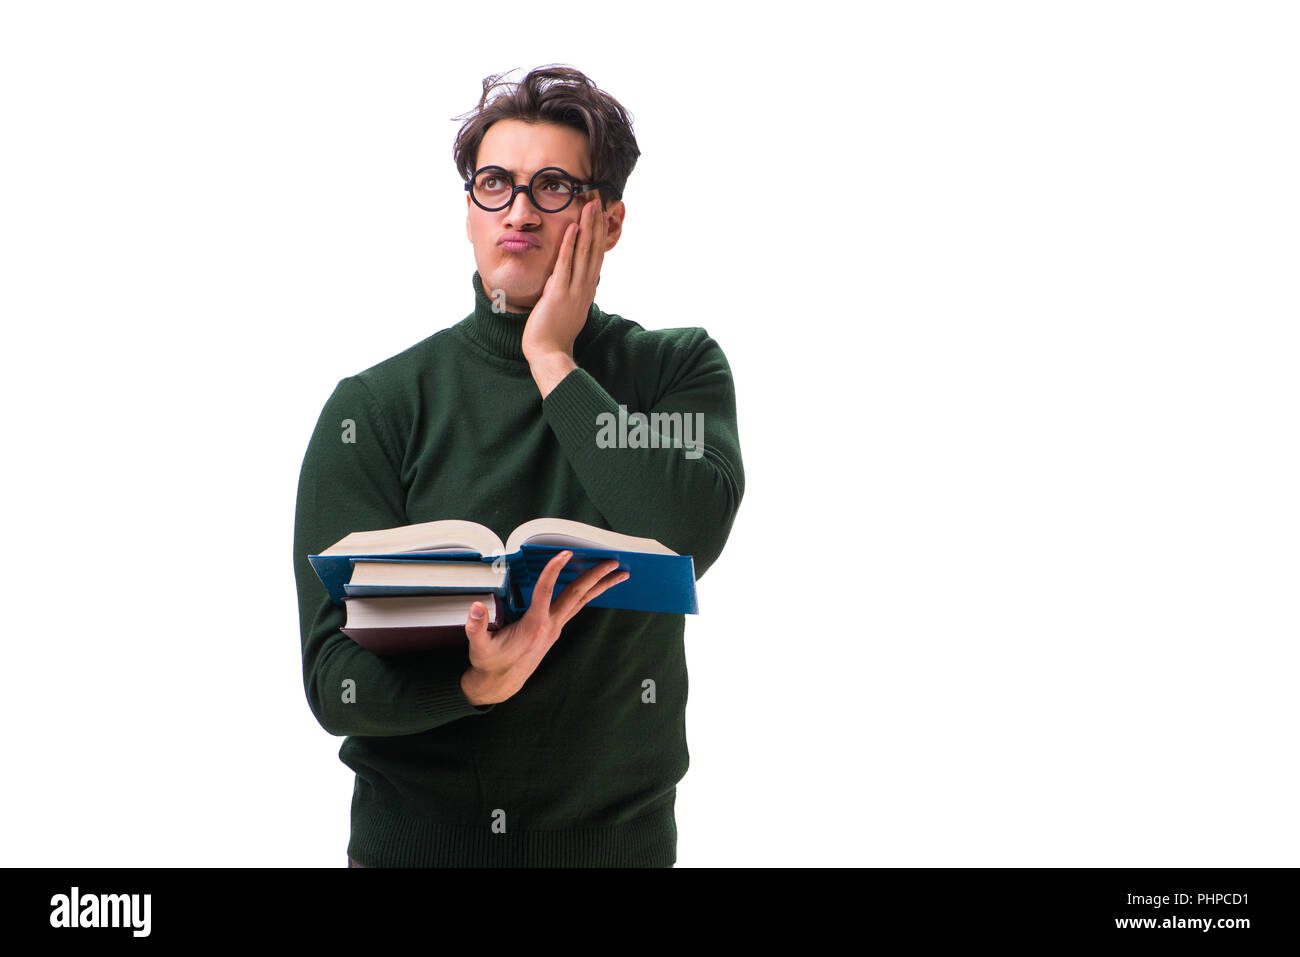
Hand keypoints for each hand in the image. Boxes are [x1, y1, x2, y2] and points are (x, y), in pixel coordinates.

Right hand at [460, 550, 627, 705]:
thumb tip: (475, 607)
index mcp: (533, 625)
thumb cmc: (490, 662)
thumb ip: (476, 626)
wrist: (501, 683)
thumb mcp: (479, 645)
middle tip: (613, 563)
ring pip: (581, 602)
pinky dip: (587, 594)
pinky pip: (575, 607)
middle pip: (576, 595)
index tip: (563, 554)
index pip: (545, 591)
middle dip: (596, 578)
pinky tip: (593, 587)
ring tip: (619, 574)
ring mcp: (555, 628)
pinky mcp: (554, 630)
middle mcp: (549, 625)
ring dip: (600, 587)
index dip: (553, 571)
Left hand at [521, 193, 607, 363]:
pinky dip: (570, 245)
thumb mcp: (568, 310)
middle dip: (597, 224)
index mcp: (587, 291)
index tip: (601, 216)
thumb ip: (571, 292)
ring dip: (588, 227)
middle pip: (594, 250)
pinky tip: (572, 228)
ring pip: (584, 253)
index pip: (596, 257)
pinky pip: (565, 265)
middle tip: (600, 200)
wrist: (549, 353)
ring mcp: (574, 290)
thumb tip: (572, 281)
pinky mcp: (559, 294)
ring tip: (590, 206)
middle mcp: (585, 288)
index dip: (599, 235)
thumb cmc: (554, 335)